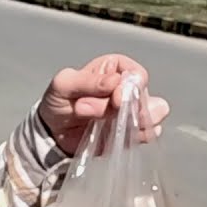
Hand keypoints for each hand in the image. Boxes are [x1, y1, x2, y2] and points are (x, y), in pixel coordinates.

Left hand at [37, 54, 170, 154]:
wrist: (54, 133)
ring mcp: (132, 111)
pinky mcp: (133, 132)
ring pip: (152, 116)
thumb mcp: (64, 85)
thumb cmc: (58, 101)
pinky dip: (135, 137)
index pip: (137, 75)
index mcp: (115, 69)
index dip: (131, 88)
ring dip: (131, 124)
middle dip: (123, 110)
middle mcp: (128, 88)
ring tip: (105, 128)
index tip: (115, 100)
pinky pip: (147, 134)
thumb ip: (88, 82)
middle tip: (95, 116)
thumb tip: (114, 81)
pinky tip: (115, 138)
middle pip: (145, 97)